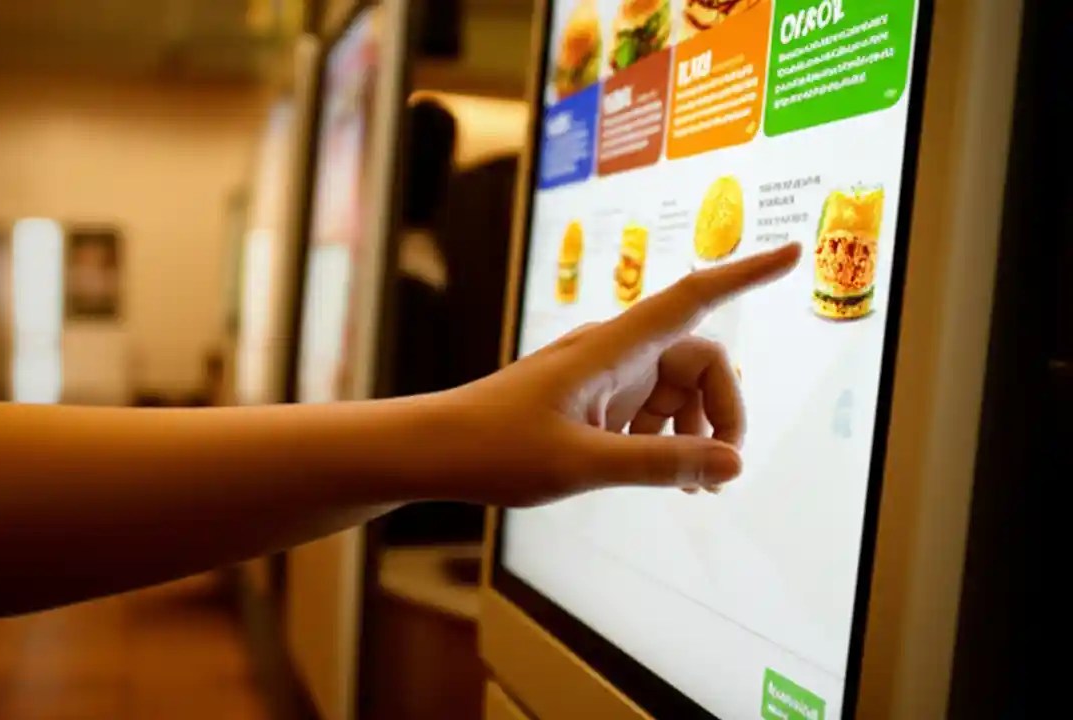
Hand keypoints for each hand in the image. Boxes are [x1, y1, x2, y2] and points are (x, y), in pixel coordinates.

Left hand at [436, 243, 800, 505]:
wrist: (433, 450)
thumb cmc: (495, 448)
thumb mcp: (583, 463)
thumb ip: (660, 463)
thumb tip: (732, 464)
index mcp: (612, 347)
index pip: (693, 297)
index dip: (746, 273)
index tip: (793, 251)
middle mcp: (613, 352)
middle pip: (700, 361)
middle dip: (723, 411)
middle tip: (720, 472)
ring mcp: (602, 376)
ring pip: (677, 390)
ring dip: (695, 432)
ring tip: (695, 488)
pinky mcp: (591, 400)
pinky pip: (649, 410)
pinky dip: (667, 439)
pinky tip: (666, 479)